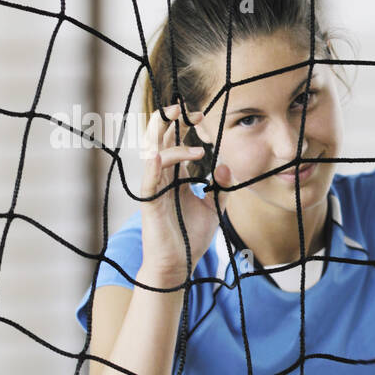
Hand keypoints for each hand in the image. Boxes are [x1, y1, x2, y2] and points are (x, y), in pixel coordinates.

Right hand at [138, 104, 231, 282]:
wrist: (179, 265)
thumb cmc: (191, 236)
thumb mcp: (214, 207)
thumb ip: (222, 186)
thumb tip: (226, 165)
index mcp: (175, 177)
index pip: (175, 143)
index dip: (182, 126)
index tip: (198, 114)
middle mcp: (161, 178)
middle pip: (159, 141)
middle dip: (169, 122)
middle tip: (185, 110)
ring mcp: (154, 189)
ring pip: (152, 155)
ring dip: (170, 143)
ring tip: (192, 140)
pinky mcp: (150, 204)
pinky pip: (149, 182)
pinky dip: (153, 167)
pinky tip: (159, 156)